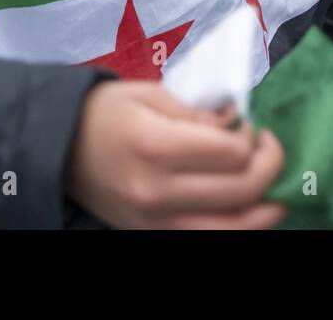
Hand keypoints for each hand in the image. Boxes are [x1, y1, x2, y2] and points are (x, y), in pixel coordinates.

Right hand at [65, 81, 286, 228]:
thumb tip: (238, 124)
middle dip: (269, 165)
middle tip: (266, 146)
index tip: (247, 124)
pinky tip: (246, 205)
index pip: (232, 152)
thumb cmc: (104, 113)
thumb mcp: (148, 94)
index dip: (252, 136)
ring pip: (235, 229)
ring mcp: (156, 222)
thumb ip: (197, 111)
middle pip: (241, 191)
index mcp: (155, 147)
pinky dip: (238, 225)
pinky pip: (210, 238)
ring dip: (267, 208)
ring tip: (273, 186)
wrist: (58, 150)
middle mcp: (157, 192)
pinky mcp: (154, 235)